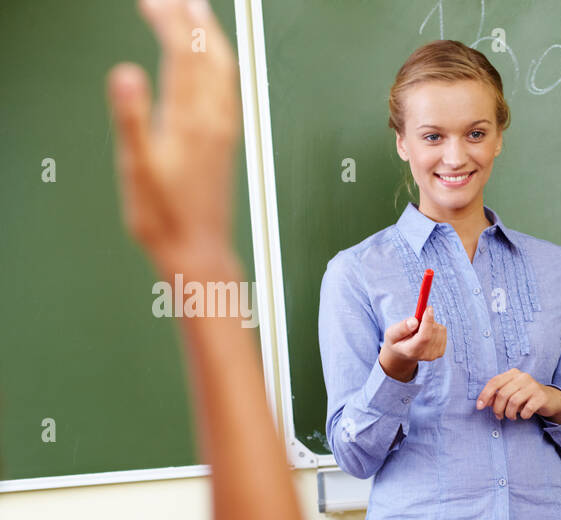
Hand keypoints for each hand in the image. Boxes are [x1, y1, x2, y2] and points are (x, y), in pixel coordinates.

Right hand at [108, 0, 239, 277]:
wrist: (199, 250)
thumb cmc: (164, 216)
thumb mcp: (136, 168)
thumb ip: (131, 117)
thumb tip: (126, 72)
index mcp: (189, 120)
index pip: (182, 54)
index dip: (168, 21)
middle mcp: (213, 120)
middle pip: (207, 55)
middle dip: (191, 20)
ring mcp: (224, 130)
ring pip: (223, 70)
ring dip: (209, 37)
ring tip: (196, 12)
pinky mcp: (227, 141)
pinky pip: (228, 90)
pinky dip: (219, 64)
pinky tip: (213, 63)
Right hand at [380, 305, 446, 380]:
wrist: (404, 354)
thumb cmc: (396, 341)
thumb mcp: (391, 333)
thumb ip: (401, 328)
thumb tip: (414, 321)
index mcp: (412, 351)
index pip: (424, 337)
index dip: (428, 321)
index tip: (428, 307)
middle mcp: (426, 355)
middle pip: (433, 330)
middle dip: (426, 319)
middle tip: (416, 322)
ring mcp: (435, 354)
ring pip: (439, 329)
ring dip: (430, 323)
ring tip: (419, 330)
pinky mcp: (441, 351)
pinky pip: (443, 331)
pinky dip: (435, 327)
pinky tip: (426, 333)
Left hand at [476, 369, 560, 420]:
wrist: (550, 399)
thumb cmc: (525, 397)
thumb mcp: (510, 395)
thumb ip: (496, 397)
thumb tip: (484, 402)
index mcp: (513, 373)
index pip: (494, 382)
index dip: (485, 395)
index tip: (479, 407)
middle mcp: (523, 377)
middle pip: (503, 394)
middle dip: (498, 409)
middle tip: (499, 416)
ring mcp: (533, 386)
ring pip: (513, 402)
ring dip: (509, 414)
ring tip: (511, 417)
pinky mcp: (541, 396)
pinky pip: (527, 409)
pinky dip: (523, 415)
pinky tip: (524, 415)